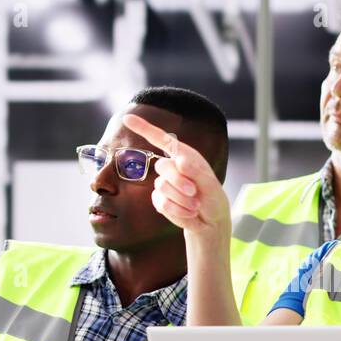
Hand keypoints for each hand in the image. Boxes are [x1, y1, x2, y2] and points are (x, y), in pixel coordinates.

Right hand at [120, 113, 230, 242]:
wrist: (211, 221)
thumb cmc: (213, 198)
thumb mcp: (210, 184)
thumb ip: (196, 172)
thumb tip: (180, 160)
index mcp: (184, 156)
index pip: (161, 139)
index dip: (143, 128)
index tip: (126, 118)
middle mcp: (172, 167)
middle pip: (162, 166)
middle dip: (179, 181)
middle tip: (194, 191)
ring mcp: (164, 184)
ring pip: (162, 187)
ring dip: (181, 198)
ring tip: (195, 205)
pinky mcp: (160, 201)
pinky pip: (162, 203)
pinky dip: (178, 210)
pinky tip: (189, 212)